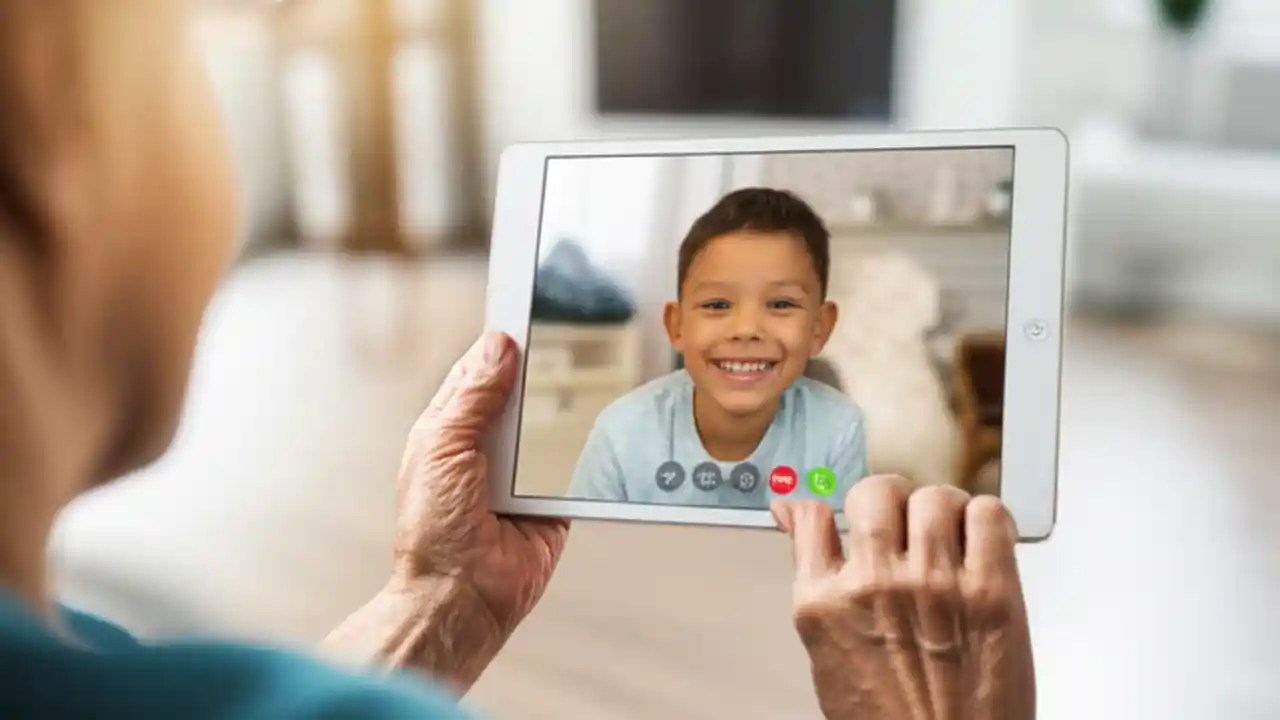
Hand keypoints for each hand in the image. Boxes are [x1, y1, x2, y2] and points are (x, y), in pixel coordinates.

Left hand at [324, 332, 568, 691]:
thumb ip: (471, 397)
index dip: (502, 340)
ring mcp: (523, 474)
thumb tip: (499, 347)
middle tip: (570, 329)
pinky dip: (588, 452)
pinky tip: (601, 428)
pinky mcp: (554, 501)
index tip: (527, 302)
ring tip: (592, 372)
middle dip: (542, 367)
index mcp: (452, 427)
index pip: (481, 369)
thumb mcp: (441, 447)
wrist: (461, 598)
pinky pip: (578, 466)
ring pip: (553, 423)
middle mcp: (488, 447)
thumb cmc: (433, 531)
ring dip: (567, 408)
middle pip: (522, 391)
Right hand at [772, 476, 1033, 719]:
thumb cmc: (887, 719)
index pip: (811, 516)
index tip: (842, 508)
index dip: (830, 503)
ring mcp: (933, 584)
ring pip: (934, 496)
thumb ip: (815, 580)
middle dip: (890, 502)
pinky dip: (985, 519)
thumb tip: (792, 517)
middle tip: (903, 524)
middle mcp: (874, 584)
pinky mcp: (991, 591)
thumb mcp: (828, 651)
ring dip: (942, 509)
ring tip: (948, 536)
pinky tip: (979, 545)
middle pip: (877, 491)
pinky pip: (988, 514)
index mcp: (823, 602)